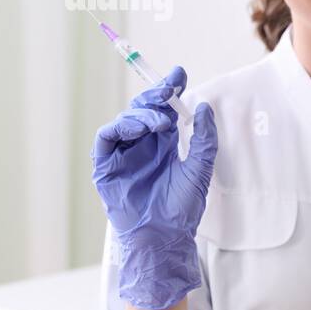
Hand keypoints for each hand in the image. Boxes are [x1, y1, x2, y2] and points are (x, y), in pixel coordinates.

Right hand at [91, 65, 217, 309]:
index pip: (164, 110)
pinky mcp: (105, 166)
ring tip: (160, 122)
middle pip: (143, 110)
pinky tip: (137, 129)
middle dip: (155, 96)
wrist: (165, 236)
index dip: (169, 90)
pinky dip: (120, 127)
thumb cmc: (182, 207)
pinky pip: (106, 138)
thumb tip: (205, 107)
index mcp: (163, 145)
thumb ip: (203, 139)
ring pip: (125, 119)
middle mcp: (142, 146)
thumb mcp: (200, 168)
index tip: (179, 73)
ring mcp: (123, 155)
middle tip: (168, 90)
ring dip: (142, 114)